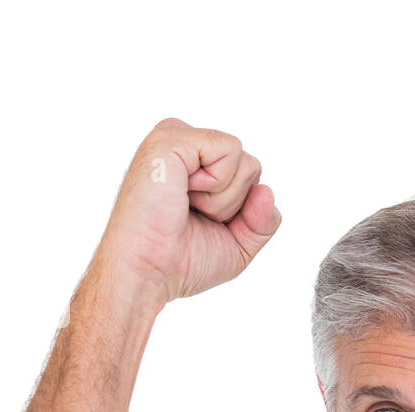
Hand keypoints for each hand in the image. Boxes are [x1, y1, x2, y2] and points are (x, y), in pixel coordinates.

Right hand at [89, 117, 281, 307]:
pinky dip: (217, 185)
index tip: (202, 223)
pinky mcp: (172, 138)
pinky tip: (183, 194)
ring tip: (184, 207)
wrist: (148, 272)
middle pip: (252, 167)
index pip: (250, 176)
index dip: (240, 211)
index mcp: (196, 164)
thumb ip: (264, 220)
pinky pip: (231, 151)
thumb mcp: (239, 244)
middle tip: (192, 216)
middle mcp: (185, 145)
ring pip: (245, 161)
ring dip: (224, 199)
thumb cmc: (182, 261)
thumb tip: (266, 190)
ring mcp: (176, 136)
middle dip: (234, 204)